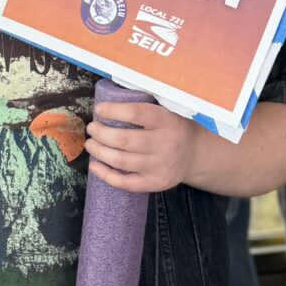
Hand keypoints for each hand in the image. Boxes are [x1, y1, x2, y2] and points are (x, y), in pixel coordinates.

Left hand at [85, 100, 203, 192]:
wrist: (195, 154)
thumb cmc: (171, 128)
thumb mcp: (166, 111)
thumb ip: (142, 107)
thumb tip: (107, 102)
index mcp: (167, 121)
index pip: (136, 113)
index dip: (113, 110)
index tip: (99, 109)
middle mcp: (165, 144)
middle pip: (124, 140)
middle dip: (100, 133)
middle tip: (91, 128)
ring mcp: (160, 166)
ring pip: (121, 161)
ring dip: (99, 152)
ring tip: (90, 144)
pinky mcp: (156, 183)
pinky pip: (126, 183)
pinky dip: (106, 175)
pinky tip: (95, 166)